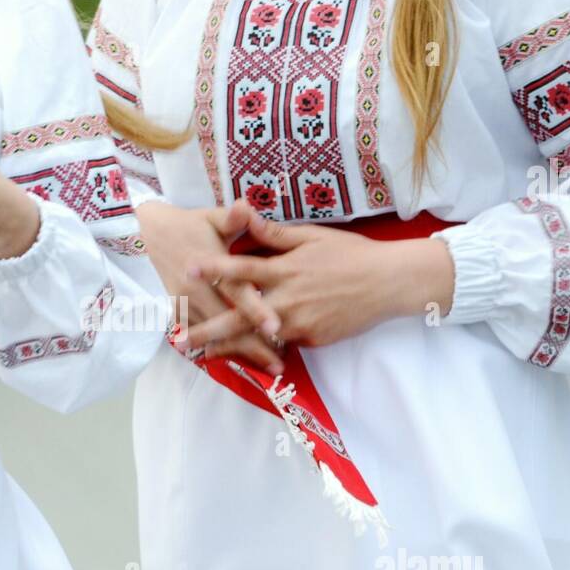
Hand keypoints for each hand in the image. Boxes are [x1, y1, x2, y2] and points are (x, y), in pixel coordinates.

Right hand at [135, 200, 283, 373]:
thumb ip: (232, 217)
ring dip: (240, 352)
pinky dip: (220, 349)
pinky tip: (238, 360)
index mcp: (210, 266)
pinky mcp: (177, 313)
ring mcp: (184, 304)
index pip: (237, 292)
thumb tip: (246, 206)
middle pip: (229, 324)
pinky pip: (200, 336)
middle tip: (280, 365)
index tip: (276, 328)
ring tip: (266, 367)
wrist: (144, 236)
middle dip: (254, 345)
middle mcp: (196, 290)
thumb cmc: (186, 226)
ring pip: (215, 335)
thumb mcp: (210, 217)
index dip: (256, 310)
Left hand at [184, 211, 455, 351]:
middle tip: (180, 338)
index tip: (188, 268)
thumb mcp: (312, 238)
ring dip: (230, 347)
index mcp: (285, 269)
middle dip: (209, 330)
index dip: (215, 268)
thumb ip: (274, 234)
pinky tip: (244, 358)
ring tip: (203, 355)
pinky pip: (283, 344)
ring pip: (258, 338)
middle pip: (241, 317)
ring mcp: (299, 323)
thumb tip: (245, 211)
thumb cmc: (350, 255)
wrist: (388, 284)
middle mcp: (288, 299)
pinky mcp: (311, 340)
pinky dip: (263, 350)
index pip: (243, 269)